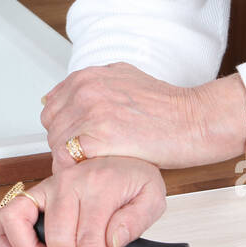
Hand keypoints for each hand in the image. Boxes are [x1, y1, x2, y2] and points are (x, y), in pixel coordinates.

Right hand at [0, 155, 166, 246]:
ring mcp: (46, 188)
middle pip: (57, 240)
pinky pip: (3, 215)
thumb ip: (136, 220)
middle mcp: (66, 185)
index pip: (90, 242)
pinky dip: (3, 240)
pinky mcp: (34, 195)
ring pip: (17, 222)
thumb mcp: (152, 196)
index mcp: (97, 187)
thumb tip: (113, 242)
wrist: (119, 155)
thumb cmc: (133, 176)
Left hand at [41, 63, 245, 171]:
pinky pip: (67, 159)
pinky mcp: (97, 137)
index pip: (52, 105)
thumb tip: (73, 91)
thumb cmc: (167, 105)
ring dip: (71, 159)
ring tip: (93, 164)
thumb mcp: (126, 77)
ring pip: (56, 144)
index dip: (64, 126)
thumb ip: (96, 82)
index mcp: (88, 76)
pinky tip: (94, 170)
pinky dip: (76, 169)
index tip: (78, 138)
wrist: (194, 120)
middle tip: (87, 155)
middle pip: (51, 125)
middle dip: (65, 142)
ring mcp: (90, 112)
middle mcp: (85, 90)